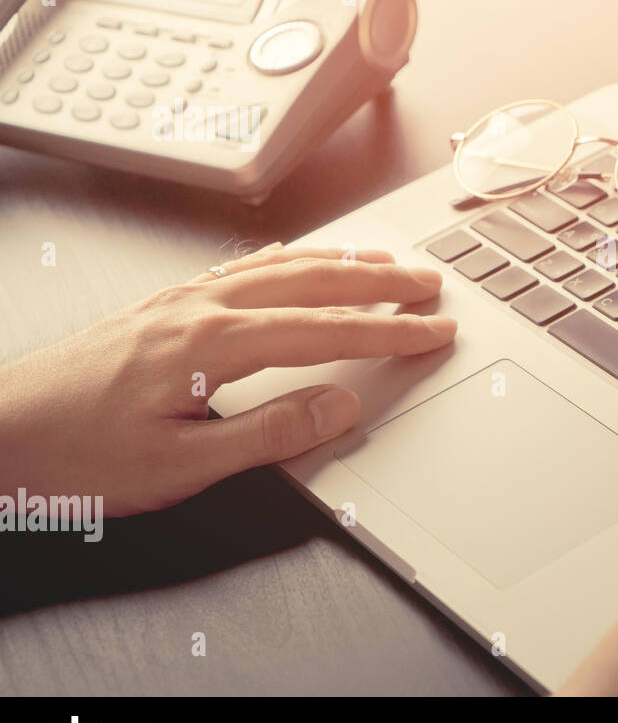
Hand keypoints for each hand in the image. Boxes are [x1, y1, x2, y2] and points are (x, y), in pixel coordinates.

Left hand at [0, 244, 455, 515]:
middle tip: (431, 285)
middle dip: (381, 282)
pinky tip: (302, 260)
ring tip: (388, 264)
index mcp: (212, 344)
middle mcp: (202, 307)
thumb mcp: (180, 465)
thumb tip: (340, 405)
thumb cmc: (77, 454)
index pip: (327, 330)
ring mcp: (181, 298)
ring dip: (343, 262)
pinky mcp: (164, 304)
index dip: (390, 331)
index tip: (435, 331)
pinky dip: (292, 258)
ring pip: (282, 264)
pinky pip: (246, 266)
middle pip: (315, 282)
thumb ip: (269, 433)